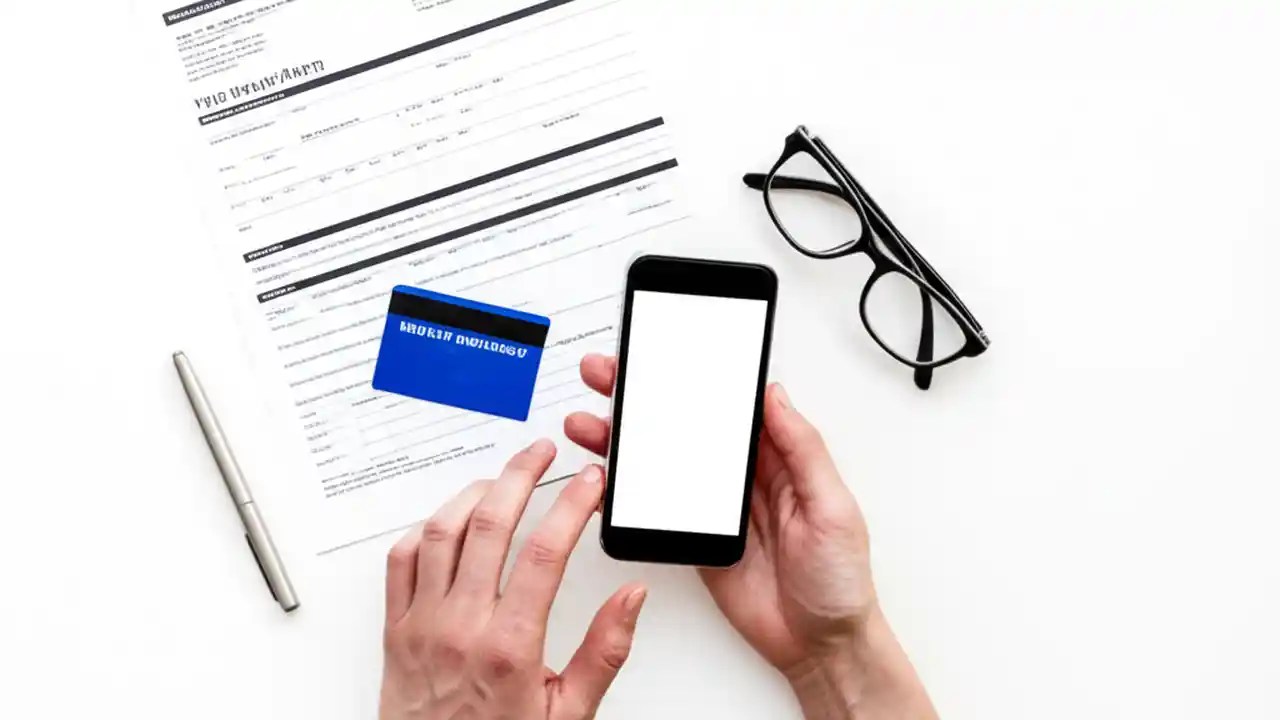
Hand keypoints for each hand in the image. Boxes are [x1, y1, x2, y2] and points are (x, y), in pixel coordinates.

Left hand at [379, 440, 647, 719]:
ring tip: (500, 477)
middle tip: (542, 451)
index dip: (572, 505)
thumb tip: (631, 599)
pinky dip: (425, 529)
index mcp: (509, 647)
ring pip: (442, 532)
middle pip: (490, 524)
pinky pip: (400, 561)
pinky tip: (448, 522)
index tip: (590, 481)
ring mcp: (421, 624)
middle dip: (521, 474)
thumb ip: (604, 652)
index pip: (544, 552)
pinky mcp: (394, 632)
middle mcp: (460, 626)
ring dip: (473, 493)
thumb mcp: (569, 715)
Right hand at [564, 355, 936, 718]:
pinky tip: (604, 475)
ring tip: (591, 422)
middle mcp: (743, 478)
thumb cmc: (840, 581)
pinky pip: (656, 509)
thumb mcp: (832, 507)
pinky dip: (627, 493)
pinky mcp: (696, 539)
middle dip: (644, 399)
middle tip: (608, 376)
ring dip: (626, 441)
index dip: (695, 379)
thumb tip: (775, 396)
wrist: (822, 647)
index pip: (730, 407)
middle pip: (687, 427)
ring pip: (664, 462)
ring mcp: (716, 509)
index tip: (661, 355)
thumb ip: (802, 450)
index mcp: (779, 459)